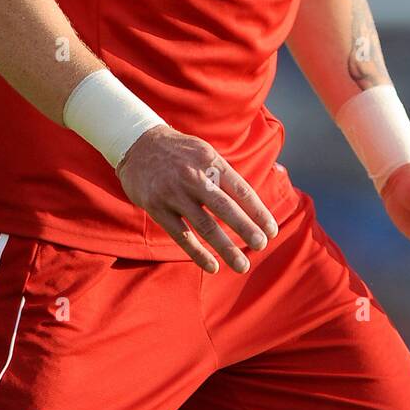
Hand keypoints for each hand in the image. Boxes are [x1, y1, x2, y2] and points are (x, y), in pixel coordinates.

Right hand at [116, 125, 277, 273]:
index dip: (258, 212)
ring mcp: (174, 192)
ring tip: (242, 264)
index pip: (241, 190)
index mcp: (211, 162)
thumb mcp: (205, 152)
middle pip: (225, 208)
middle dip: (246, 228)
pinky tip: (212, 266)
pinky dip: (198, 253)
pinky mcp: (156, 206)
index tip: (271, 230)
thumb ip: (224, 174)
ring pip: (205, 225)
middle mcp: (194, 177)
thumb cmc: (179, 152)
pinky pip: (181, 234)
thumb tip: (250, 202)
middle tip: (262, 245)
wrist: (138, 143)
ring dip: (226, 247)